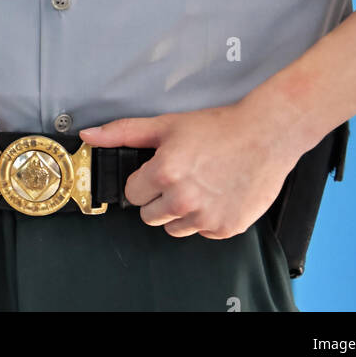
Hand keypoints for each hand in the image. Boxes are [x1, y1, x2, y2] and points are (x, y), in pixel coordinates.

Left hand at [78, 103, 299, 238]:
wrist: (266, 134)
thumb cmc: (219, 127)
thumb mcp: (167, 124)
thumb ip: (123, 132)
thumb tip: (89, 136)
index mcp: (165, 172)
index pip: (132, 194)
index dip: (144, 179)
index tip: (159, 169)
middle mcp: (183, 199)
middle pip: (150, 215)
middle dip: (159, 197)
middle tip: (181, 175)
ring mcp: (205, 217)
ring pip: (174, 228)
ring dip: (180, 211)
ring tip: (200, 184)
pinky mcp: (225, 228)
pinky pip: (201, 232)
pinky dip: (206, 217)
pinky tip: (217, 193)